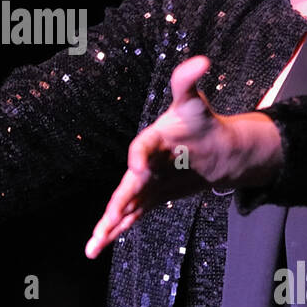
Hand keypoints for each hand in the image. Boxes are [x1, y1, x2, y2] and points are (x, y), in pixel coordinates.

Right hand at [85, 55, 279, 258]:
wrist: (212, 148)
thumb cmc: (199, 122)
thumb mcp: (194, 103)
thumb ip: (188, 82)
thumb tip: (201, 61)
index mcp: (151, 139)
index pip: (141, 148)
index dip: (139, 158)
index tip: (139, 170)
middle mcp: (142, 163)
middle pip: (127, 185)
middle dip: (119, 202)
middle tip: (111, 217)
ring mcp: (145, 184)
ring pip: (124, 206)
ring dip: (109, 225)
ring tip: (94, 244)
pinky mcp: (151, 199)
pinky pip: (132, 217)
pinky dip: (117, 230)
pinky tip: (99, 245)